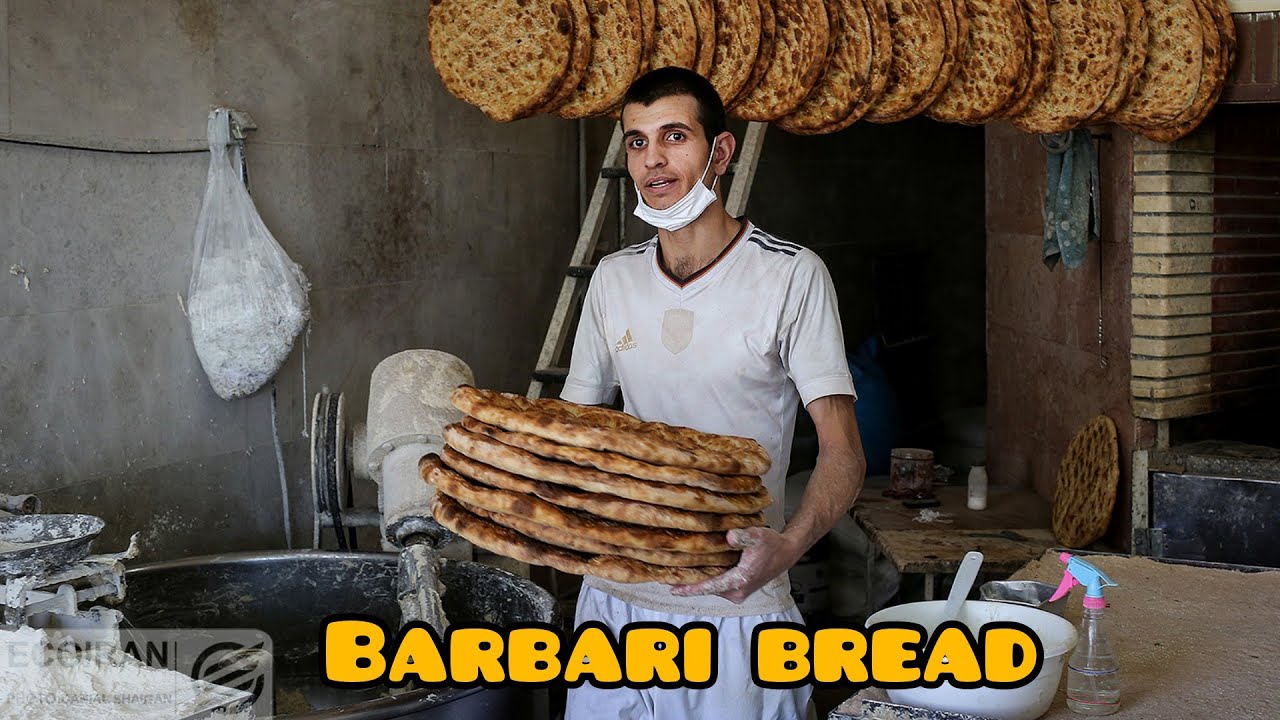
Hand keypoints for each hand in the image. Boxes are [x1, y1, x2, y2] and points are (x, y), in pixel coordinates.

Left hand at [668, 526, 802, 603]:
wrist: (787, 552)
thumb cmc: (772, 545)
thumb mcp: (758, 536)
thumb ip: (743, 536)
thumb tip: (729, 536)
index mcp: (739, 581)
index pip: (709, 586)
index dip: (690, 588)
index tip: (673, 589)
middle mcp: (738, 591)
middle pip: (708, 589)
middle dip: (690, 584)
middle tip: (667, 577)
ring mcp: (739, 592)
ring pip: (713, 588)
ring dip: (699, 582)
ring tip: (678, 574)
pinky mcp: (740, 590)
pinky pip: (719, 586)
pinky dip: (708, 580)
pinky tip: (697, 571)